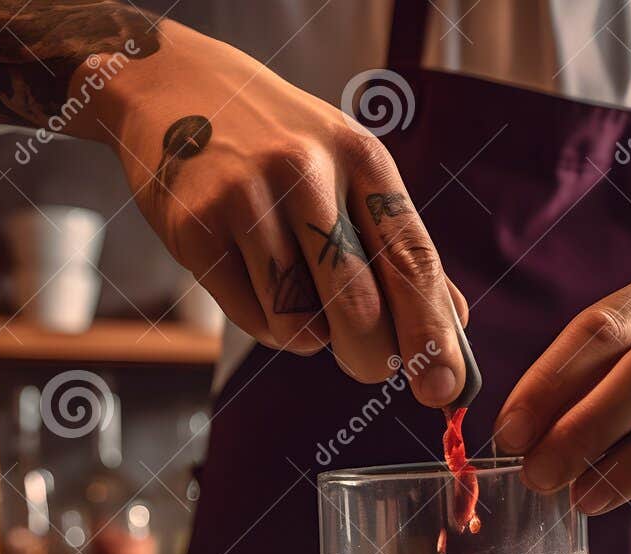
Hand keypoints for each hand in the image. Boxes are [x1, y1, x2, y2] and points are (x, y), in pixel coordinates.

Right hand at [85, 23, 467, 400]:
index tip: (445, 389)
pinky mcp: (194, 228)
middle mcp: (305, 172)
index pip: (411, 258)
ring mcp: (244, 199)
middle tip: (370, 368)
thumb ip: (400, 245)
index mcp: (361, 157)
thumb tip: (453, 326)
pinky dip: (266, 324)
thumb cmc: (281, 145)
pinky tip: (255, 280)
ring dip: (309, 336)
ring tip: (298, 296)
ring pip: (298, 324)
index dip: (432, 332)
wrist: (177, 87)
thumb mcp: (350, 169)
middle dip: (371, 359)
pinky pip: (251, 320)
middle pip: (357, 307)